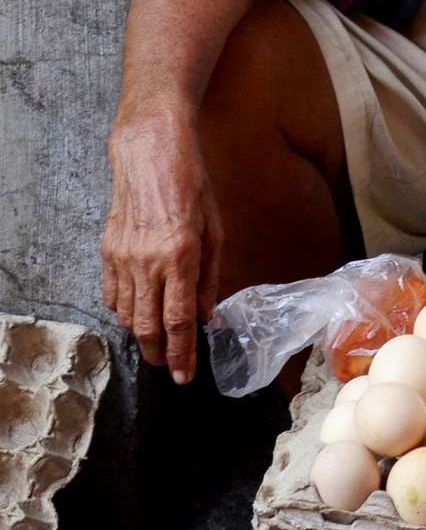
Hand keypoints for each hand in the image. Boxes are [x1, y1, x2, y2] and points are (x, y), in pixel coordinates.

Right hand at [102, 112, 223, 382]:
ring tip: (158, 340)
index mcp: (180, 256)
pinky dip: (124, 310)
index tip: (185, 376)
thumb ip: (210, 277)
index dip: (182, 354)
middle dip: (159, 354)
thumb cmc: (191, 185)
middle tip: (170, 367)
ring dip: (142, 333)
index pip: (178, 321)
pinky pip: (112, 294)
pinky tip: (138, 311)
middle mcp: (148, 262)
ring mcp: (123, 258)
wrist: (150, 153)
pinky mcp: (107, 251)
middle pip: (148, 327)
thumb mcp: (215, 229)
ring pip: (127, 315)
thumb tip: (207, 317)